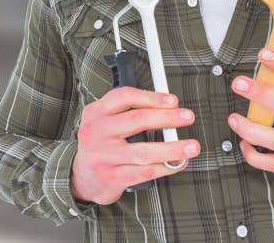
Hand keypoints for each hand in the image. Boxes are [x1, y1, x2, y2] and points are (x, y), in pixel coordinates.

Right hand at [70, 87, 199, 204]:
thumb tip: (168, 107)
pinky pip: (144, 172)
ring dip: (173, 148)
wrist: (81, 177)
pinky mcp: (111, 177)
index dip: (152, 97)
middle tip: (188, 117)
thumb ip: (129, 111)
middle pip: (138, 120)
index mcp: (96, 112)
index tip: (173, 100)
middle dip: (168, 118)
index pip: (125, 97)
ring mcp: (103, 156)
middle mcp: (96, 132)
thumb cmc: (101, 144)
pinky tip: (176, 164)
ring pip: (144, 151)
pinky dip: (165, 167)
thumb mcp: (104, 120)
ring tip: (191, 146)